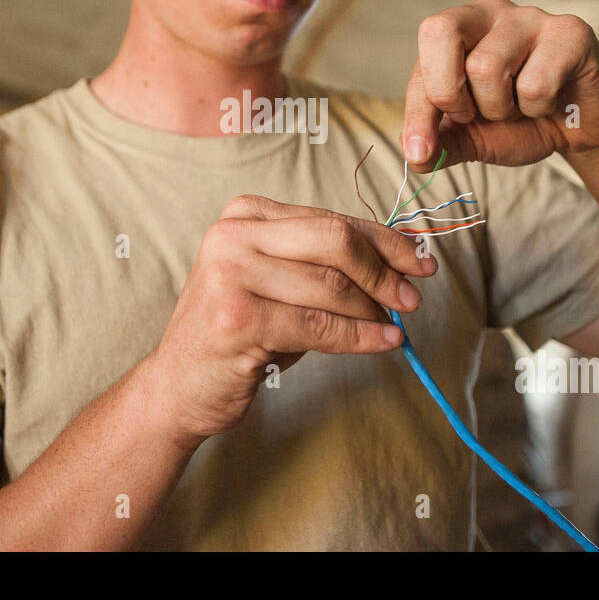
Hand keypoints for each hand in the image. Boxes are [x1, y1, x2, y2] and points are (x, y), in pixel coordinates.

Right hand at [150, 195, 438, 444]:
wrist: (178, 385)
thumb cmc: (239, 332)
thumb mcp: (277, 283)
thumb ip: (324, 264)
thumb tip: (400, 266)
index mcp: (246, 214)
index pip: (332, 219)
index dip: (385, 240)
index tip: (420, 260)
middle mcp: (234, 235)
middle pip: (335, 240)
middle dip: (384, 270)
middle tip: (412, 297)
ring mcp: (231, 274)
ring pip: (332, 286)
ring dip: (374, 310)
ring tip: (393, 326)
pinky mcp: (239, 318)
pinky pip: (320, 326)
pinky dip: (360, 337)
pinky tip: (384, 342)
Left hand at [401, 0, 598, 168]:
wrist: (581, 131)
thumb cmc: (522, 123)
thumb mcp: (472, 138)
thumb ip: (440, 143)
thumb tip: (415, 156)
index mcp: (457, 31)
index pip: (419, 61)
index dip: (417, 111)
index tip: (419, 151)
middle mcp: (489, 11)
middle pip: (440, 32)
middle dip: (449, 91)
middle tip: (473, 115)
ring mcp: (531, 17)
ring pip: (487, 66)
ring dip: (501, 108)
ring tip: (519, 106)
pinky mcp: (571, 31)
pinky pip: (536, 82)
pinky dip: (538, 109)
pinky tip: (551, 100)